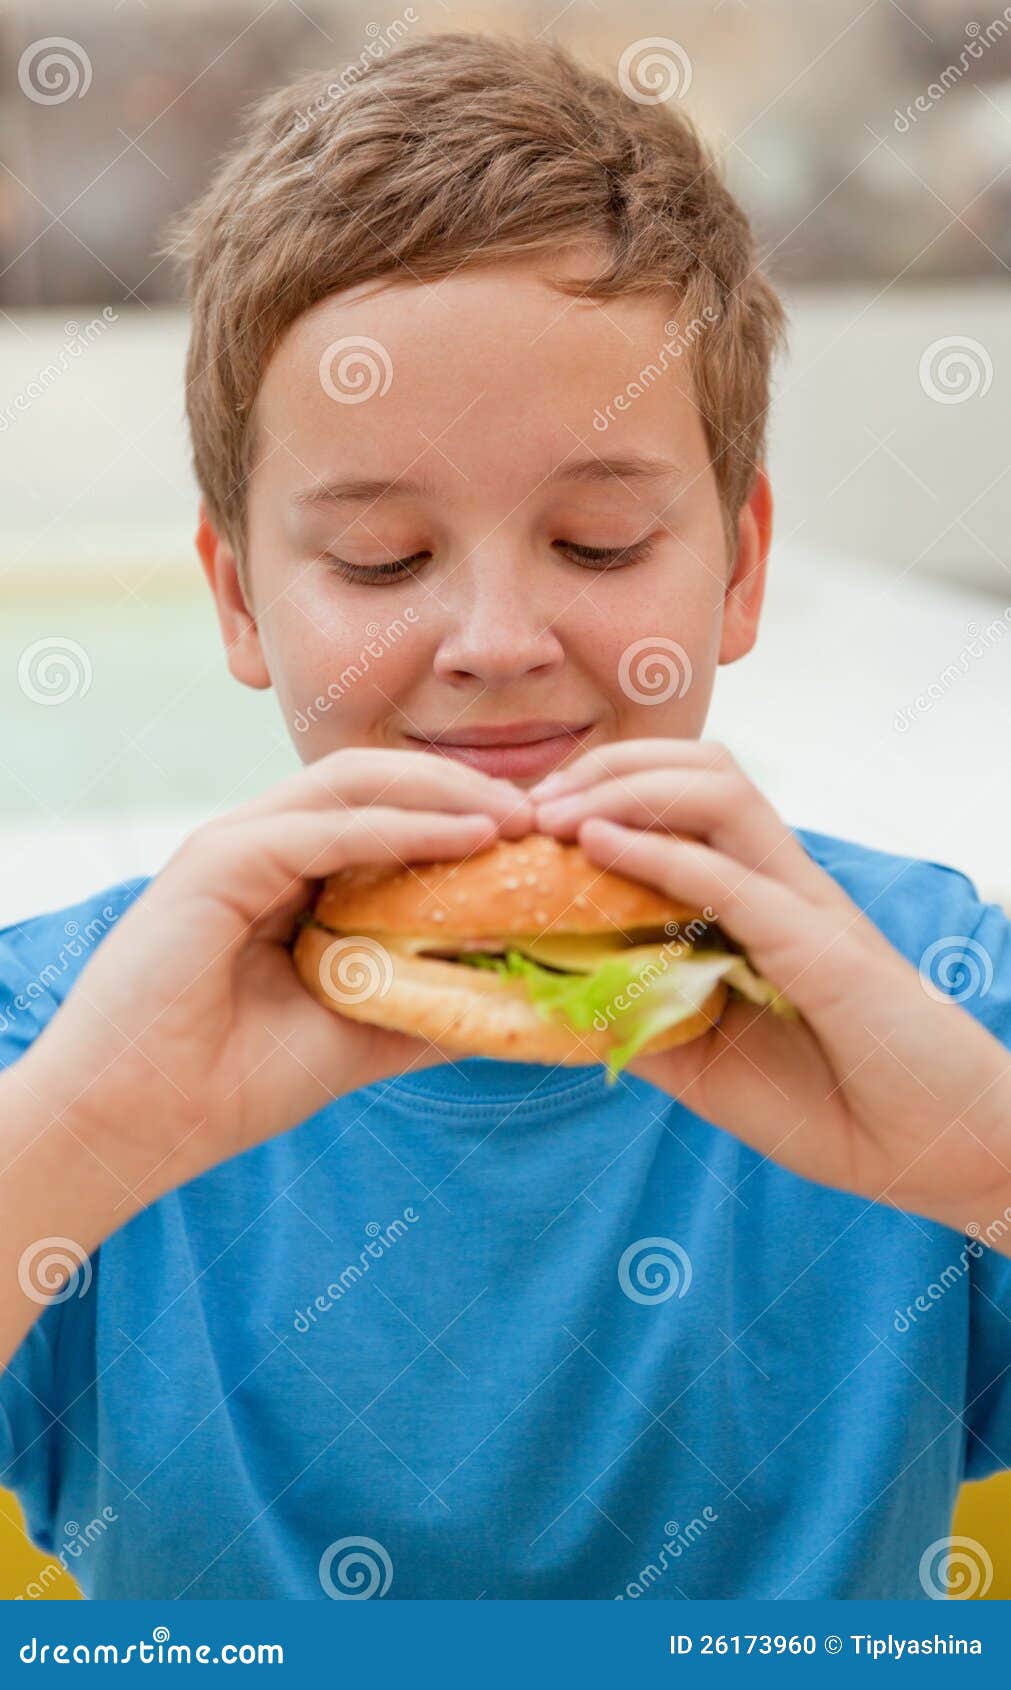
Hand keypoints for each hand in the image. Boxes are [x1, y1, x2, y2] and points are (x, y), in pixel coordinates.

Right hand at [21, 749, 533, 1212]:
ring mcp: (237, 844)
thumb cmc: (235, 1083)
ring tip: (518, 818)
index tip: (541, 840)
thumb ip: (428, 1005)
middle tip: (542, 817)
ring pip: (355, 785)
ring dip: (446, 794)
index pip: (388, 815)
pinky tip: (468, 838)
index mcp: (290, 875)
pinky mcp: (217, 861)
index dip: (465, 814)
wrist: (138, 1123)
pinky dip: (403, 826)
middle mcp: (264, 845)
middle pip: (379, 783)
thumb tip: (518, 1003)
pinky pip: (325, 827)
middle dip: (466, 790)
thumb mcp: (361, 1035)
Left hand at [532, 739, 1010, 1238]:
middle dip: (603, 767)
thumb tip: (553, 1006)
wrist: (935, 1147)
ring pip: (719, 792)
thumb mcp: (706, 1060)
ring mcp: (803, 905)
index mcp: (757, 897)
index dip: (601, 788)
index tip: (528, 822)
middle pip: (697, 767)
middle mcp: (781, 882)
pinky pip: (732, 879)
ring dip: (625, 789)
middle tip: (528, 808)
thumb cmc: (833, 1103)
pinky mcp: (820, 946)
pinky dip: (661, 853)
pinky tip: (598, 844)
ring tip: (553, 817)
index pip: (682, 797)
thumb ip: (641, 1019)